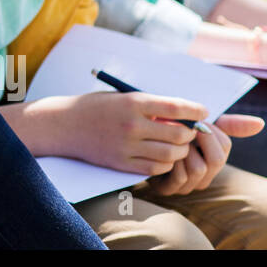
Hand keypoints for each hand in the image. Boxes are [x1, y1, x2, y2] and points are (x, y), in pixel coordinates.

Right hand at [61, 91, 209, 174]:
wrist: (63, 124)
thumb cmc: (95, 107)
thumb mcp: (121, 97)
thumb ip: (149, 106)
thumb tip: (182, 115)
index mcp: (132, 102)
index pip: (175, 106)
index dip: (195, 110)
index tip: (204, 111)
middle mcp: (131, 124)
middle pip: (178, 132)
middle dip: (190, 132)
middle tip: (191, 131)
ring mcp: (126, 146)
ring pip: (170, 154)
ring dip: (180, 150)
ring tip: (178, 145)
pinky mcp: (121, 162)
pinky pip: (155, 168)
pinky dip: (165, 164)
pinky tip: (163, 157)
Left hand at [148, 113, 263, 195]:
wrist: (140, 142)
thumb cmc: (172, 132)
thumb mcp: (197, 124)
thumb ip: (227, 124)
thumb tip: (261, 123)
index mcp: (215, 157)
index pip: (225, 144)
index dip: (210, 130)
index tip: (195, 119)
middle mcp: (206, 174)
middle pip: (216, 159)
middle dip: (199, 139)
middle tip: (184, 128)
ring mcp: (189, 184)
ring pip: (198, 168)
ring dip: (183, 150)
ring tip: (171, 139)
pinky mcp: (170, 189)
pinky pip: (179, 177)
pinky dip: (172, 161)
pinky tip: (162, 151)